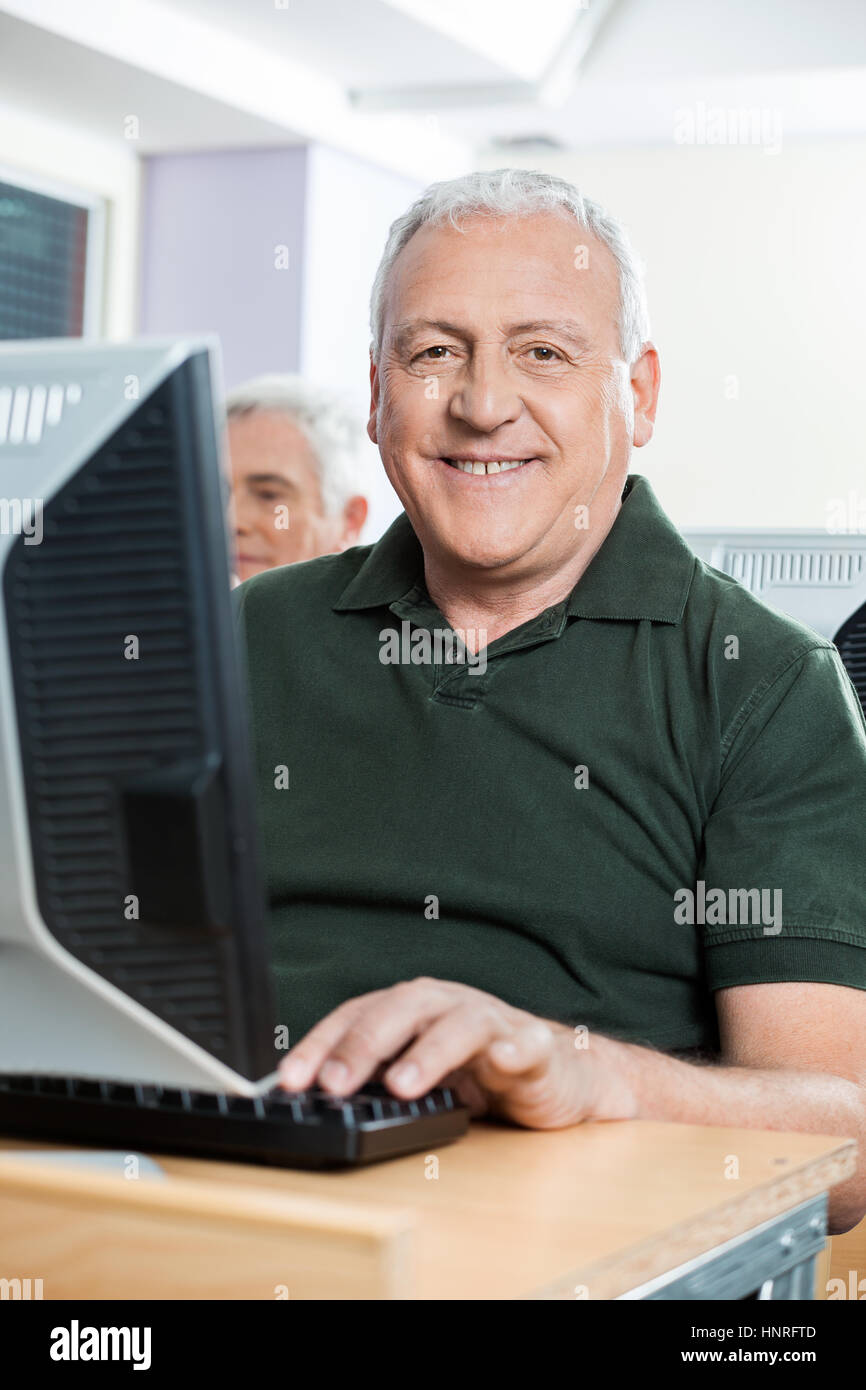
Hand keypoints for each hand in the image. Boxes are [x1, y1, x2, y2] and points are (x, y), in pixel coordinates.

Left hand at [277, 977, 636, 1128]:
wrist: (558, 1075)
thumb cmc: (479, 1071)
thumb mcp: (416, 1075)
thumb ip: (373, 1080)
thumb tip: (311, 1101)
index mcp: (412, 1009)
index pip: (357, 1016)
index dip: (321, 1044)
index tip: (289, 1080)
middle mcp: (448, 1006)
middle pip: (402, 1011)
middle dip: (363, 1046)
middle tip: (333, 1083)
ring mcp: (494, 1023)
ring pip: (460, 1025)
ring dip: (429, 1053)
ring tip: (401, 1085)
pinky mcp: (537, 1049)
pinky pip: (529, 1043)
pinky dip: (516, 1048)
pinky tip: (504, 1059)